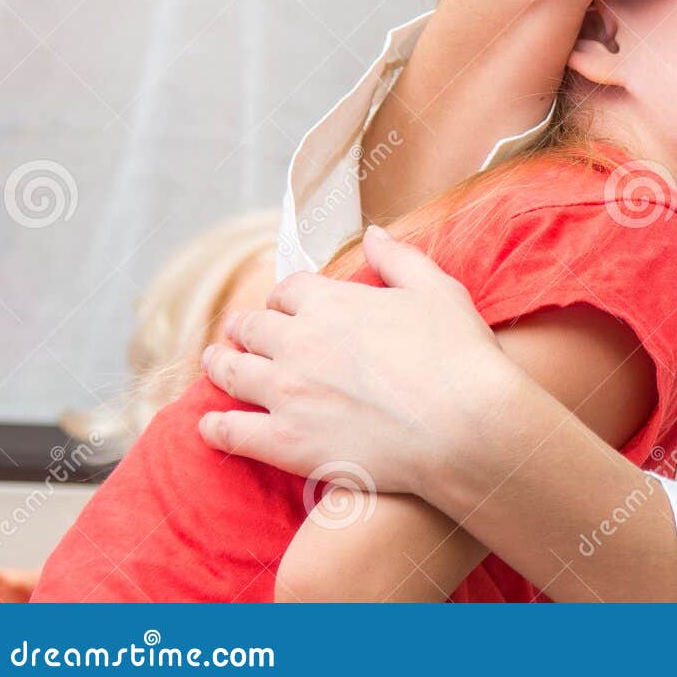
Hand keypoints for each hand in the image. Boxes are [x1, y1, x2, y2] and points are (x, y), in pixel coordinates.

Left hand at [198, 226, 514, 497]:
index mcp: (332, 301)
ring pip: (232, 372)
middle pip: (252, 327)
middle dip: (244, 326)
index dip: (285, 296)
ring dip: (218, 364)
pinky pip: (232, 432)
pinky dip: (215, 427)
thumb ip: (399, 258)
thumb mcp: (437, 289)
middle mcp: (299, 342)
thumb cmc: (460, 355)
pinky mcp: (287, 442)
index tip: (285, 304)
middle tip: (237, 331)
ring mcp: (288, 394)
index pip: (289, 290)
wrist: (466, 425)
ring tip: (213, 362)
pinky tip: (210, 426)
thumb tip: (373, 234)